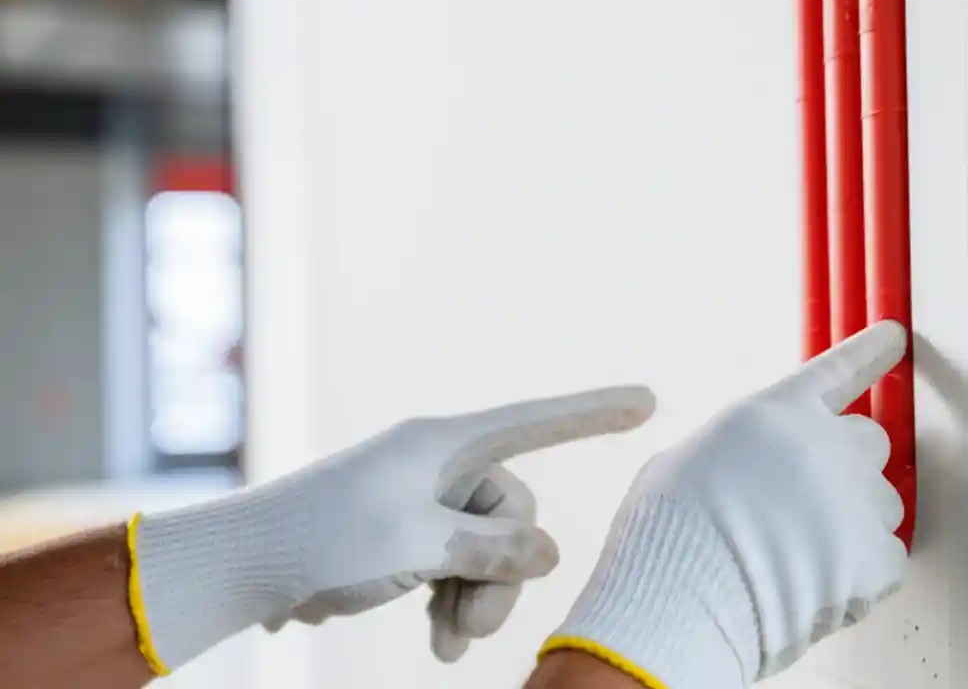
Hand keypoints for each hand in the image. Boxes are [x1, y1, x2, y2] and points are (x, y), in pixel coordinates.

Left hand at [131, 386, 655, 673]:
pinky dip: (453, 600)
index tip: (648, 399)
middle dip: (502, 575)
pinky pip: (455, 563)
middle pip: (514, 513)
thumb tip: (548, 551)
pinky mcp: (405, 535)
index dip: (595, 412)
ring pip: (487, 547)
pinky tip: (435, 640)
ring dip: (477, 598)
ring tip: (446, 643)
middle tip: (468, 629)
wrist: (243, 566)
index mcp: (444, 445)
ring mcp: (421, 500)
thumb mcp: (420, 544)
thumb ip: (493, 546)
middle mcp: (438, 465)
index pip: (537, 421)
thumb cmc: (325, 541)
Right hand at [543, 323, 907, 688]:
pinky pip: (886, 562)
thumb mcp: (686, 460)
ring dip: (854, 525)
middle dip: (846, 468)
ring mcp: (858, 501)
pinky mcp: (875, 559)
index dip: (869, 352)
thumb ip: (733, 452)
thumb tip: (744, 471)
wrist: (688, 590)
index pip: (837, 370)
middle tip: (810, 505)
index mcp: (780, 412)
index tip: (895, 337)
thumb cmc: (671, 527)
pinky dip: (860, 578)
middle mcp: (829, 445)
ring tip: (802, 559)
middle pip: (868, 441)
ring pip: (882, 505)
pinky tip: (817, 588)